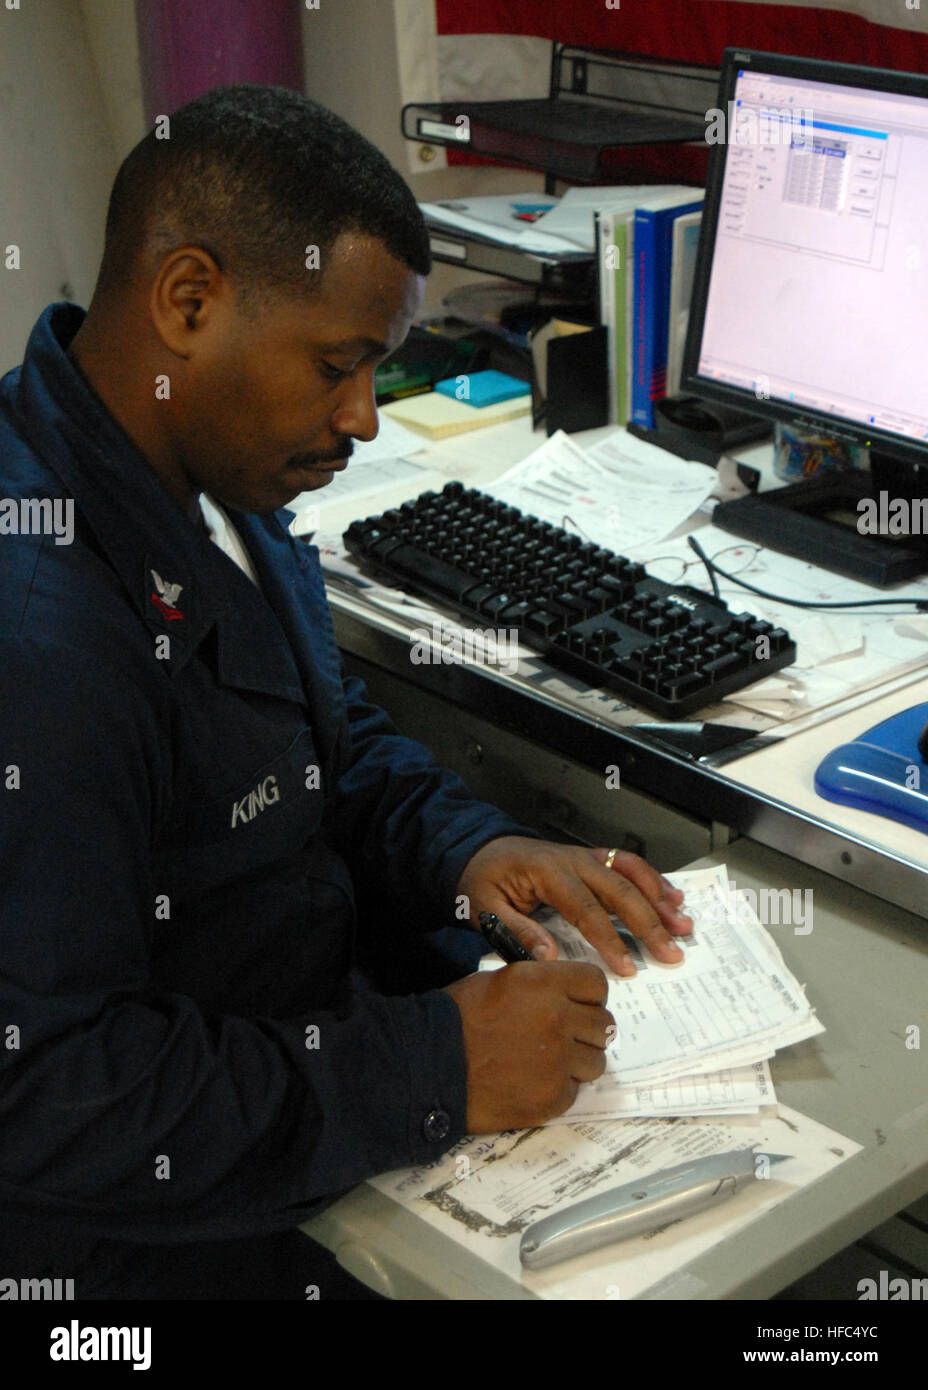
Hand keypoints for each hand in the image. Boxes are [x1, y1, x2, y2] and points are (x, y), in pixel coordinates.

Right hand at [444, 960, 612, 1130]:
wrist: (429, 1066)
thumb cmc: (457, 1019)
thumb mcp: (499, 981)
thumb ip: (540, 984)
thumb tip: (567, 994)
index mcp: (543, 984)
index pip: (596, 984)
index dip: (589, 995)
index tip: (580, 1004)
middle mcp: (558, 1019)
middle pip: (603, 1025)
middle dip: (587, 1029)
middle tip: (563, 1036)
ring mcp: (558, 1061)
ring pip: (596, 1061)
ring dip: (577, 1061)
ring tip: (545, 1062)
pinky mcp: (552, 1098)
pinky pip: (574, 1091)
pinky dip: (558, 1088)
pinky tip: (530, 1082)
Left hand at [457, 836, 692, 976]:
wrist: (478, 849)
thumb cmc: (482, 880)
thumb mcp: (484, 907)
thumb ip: (517, 930)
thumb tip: (550, 957)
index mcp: (547, 872)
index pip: (586, 909)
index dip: (610, 939)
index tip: (629, 967)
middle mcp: (573, 860)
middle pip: (620, 890)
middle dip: (649, 923)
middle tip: (671, 953)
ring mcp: (585, 856)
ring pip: (631, 874)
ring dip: (660, 899)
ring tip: (683, 926)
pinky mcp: (591, 857)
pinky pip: (627, 864)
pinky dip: (653, 880)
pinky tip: (672, 897)